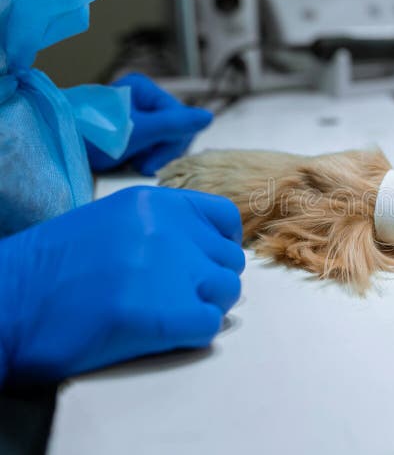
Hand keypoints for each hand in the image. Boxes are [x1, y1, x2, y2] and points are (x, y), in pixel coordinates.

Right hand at [0, 186, 243, 384]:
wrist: (5, 304)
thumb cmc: (51, 271)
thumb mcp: (110, 223)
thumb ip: (158, 228)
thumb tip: (202, 250)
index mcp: (154, 203)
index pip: (225, 218)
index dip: (218, 246)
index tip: (202, 264)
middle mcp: (168, 229)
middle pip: (228, 259)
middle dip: (210, 281)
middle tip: (174, 298)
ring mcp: (169, 270)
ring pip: (227, 291)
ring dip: (204, 307)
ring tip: (164, 316)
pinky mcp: (164, 314)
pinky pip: (211, 323)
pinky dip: (192, 333)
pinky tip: (158, 333)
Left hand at [86, 74, 212, 175]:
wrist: (57, 148)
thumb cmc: (93, 136)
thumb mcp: (138, 132)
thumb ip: (174, 125)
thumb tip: (208, 117)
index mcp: (145, 89)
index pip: (180, 119)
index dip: (171, 144)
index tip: (149, 162)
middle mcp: (142, 99)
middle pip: (174, 130)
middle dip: (161, 151)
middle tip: (139, 165)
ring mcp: (135, 116)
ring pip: (163, 141)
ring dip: (151, 157)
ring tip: (131, 164)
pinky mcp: (128, 131)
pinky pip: (149, 145)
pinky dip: (142, 157)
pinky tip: (129, 163)